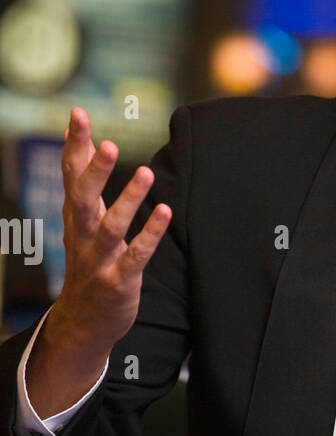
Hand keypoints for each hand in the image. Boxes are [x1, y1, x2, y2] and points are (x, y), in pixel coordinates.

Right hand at [26, 108, 171, 417]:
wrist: (83, 321)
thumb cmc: (89, 261)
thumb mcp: (83, 221)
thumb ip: (85, 182)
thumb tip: (86, 141)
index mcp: (75, 217)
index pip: (71, 175)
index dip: (75, 145)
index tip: (78, 114)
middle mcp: (83, 235)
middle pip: (83, 199)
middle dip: (95, 172)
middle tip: (109, 144)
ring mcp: (100, 260)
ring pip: (111, 228)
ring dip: (128, 201)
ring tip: (146, 173)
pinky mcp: (119, 281)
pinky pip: (136, 257)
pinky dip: (150, 236)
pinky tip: (165, 213)